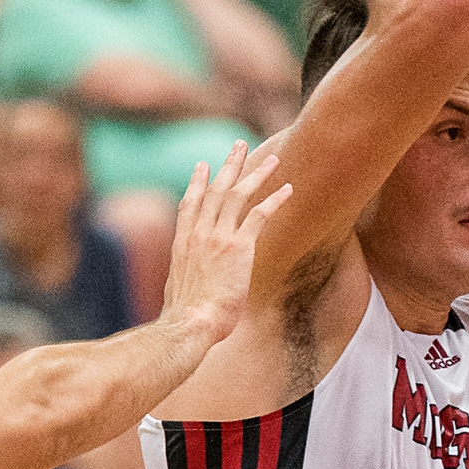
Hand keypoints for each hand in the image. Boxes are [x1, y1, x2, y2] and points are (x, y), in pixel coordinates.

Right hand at [157, 141, 292, 341]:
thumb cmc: (186, 319)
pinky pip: (259, 215)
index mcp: (182, 243)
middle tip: (239, 145)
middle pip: (215, 190)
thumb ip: (187, 282)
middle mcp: (198, 233)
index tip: (203, 165)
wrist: (190, 323)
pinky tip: (288, 189)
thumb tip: (188, 293)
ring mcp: (217, 237)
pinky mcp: (238, 247)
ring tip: (273, 159)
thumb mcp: (180, 293)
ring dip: (257, 175)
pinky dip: (274, 200)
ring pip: (238, 196)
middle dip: (229, 165)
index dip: (197, 182)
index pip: (190, 204)